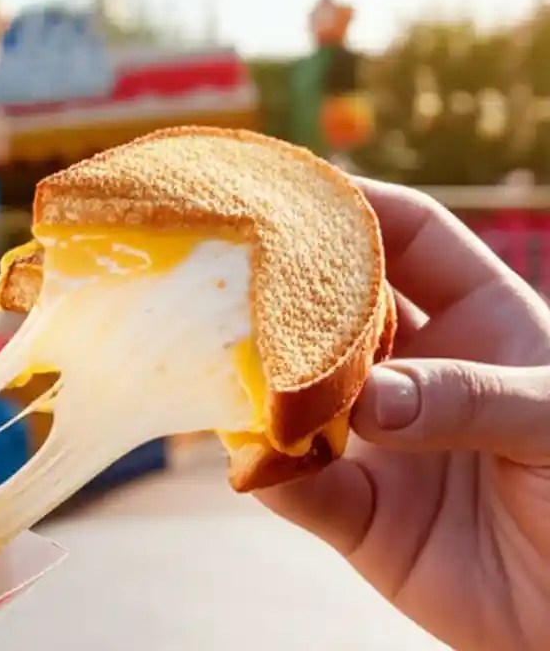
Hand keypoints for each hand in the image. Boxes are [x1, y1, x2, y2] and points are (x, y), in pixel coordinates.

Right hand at [256, 177, 549, 650]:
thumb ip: (470, 399)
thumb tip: (367, 400)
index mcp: (484, 320)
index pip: (410, 237)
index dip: (357, 206)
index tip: (294, 190)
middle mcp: (419, 369)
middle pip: (337, 307)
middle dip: (284, 286)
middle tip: (224, 266)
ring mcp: (381, 441)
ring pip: (300, 392)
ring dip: (262, 379)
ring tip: (222, 357)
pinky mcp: (355, 515)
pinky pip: (295, 486)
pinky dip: (268, 470)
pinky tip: (251, 450)